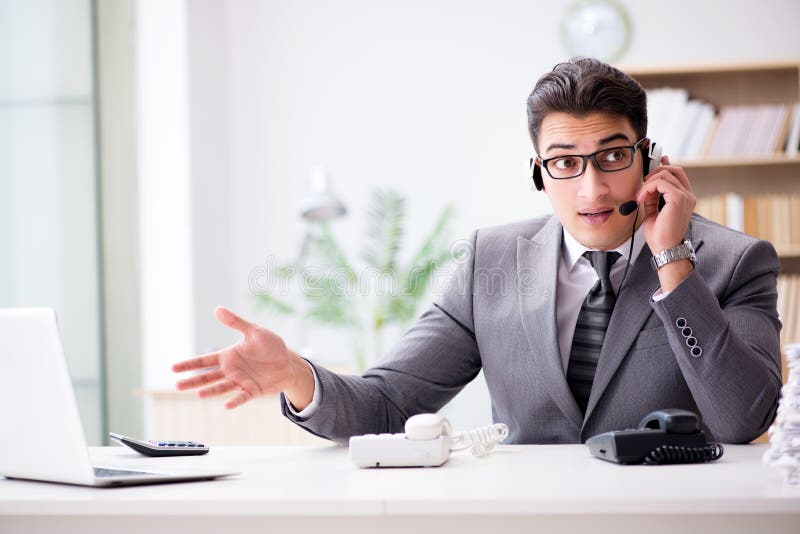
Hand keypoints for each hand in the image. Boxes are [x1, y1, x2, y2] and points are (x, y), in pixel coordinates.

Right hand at [172, 307, 313, 409]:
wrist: (288, 362)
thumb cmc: (271, 346)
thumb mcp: (253, 331)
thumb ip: (236, 322)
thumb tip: (217, 309)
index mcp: (228, 356)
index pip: (204, 361)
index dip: (189, 364)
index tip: (173, 368)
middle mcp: (231, 370)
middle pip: (207, 377)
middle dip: (192, 381)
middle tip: (176, 385)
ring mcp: (241, 382)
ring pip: (221, 388)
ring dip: (210, 391)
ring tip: (198, 395)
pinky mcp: (252, 391)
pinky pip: (242, 397)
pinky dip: (234, 401)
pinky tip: (226, 405)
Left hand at [636, 155, 695, 253]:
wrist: (665, 248)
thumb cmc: (660, 235)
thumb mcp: (654, 212)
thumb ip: (652, 198)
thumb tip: (648, 185)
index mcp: (684, 198)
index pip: (678, 175)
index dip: (666, 165)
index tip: (654, 164)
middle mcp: (688, 196)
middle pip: (674, 170)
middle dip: (656, 171)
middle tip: (643, 183)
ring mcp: (685, 196)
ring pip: (666, 174)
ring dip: (648, 182)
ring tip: (640, 196)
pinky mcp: (678, 198)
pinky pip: (660, 182)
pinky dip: (647, 187)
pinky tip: (641, 198)